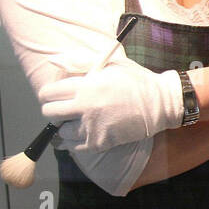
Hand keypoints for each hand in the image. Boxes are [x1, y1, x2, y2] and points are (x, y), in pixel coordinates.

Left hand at [40, 60, 184, 151]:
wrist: (160, 103)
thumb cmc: (135, 80)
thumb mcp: (109, 63)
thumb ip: (79, 61)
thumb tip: (53, 61)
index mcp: (85, 85)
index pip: (49, 93)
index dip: (48, 94)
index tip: (53, 96)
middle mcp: (85, 107)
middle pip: (50, 112)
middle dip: (53, 110)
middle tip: (62, 110)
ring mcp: (92, 127)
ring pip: (61, 132)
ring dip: (64, 127)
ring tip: (74, 123)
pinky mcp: (100, 142)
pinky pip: (75, 147)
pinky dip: (73, 143)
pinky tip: (80, 135)